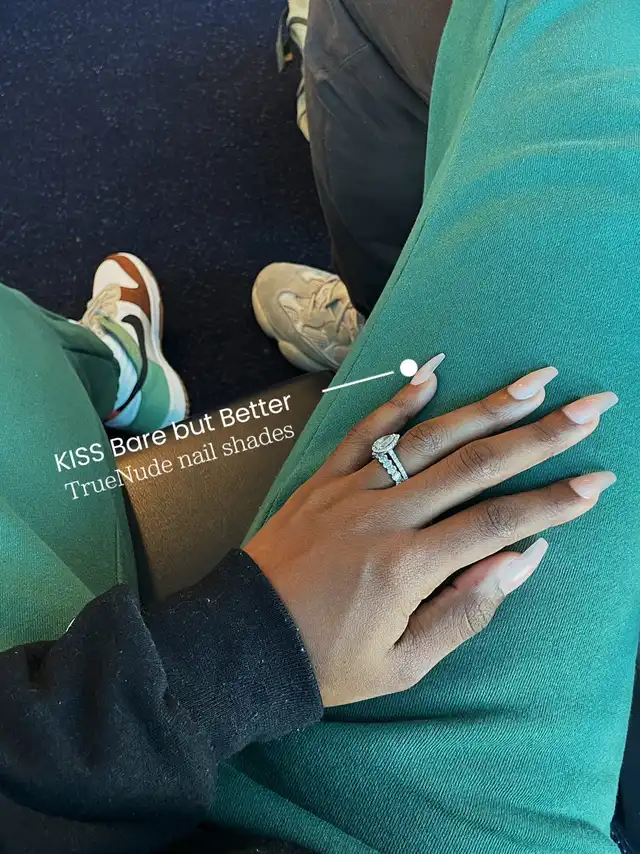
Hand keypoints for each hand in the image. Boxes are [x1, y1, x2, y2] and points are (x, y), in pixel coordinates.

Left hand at [245, 357, 617, 706]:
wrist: (243, 641)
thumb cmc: (326, 662)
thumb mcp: (403, 662)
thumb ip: (465, 610)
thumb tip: (523, 559)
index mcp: (408, 566)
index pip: (497, 522)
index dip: (553, 502)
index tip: (597, 481)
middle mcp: (384, 516)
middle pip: (474, 465)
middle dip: (539, 435)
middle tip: (589, 407)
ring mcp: (351, 491)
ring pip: (428, 438)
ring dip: (485, 406)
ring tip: (533, 381)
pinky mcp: (323, 481)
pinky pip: (365, 431)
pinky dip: (401, 400)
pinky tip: (436, 372)